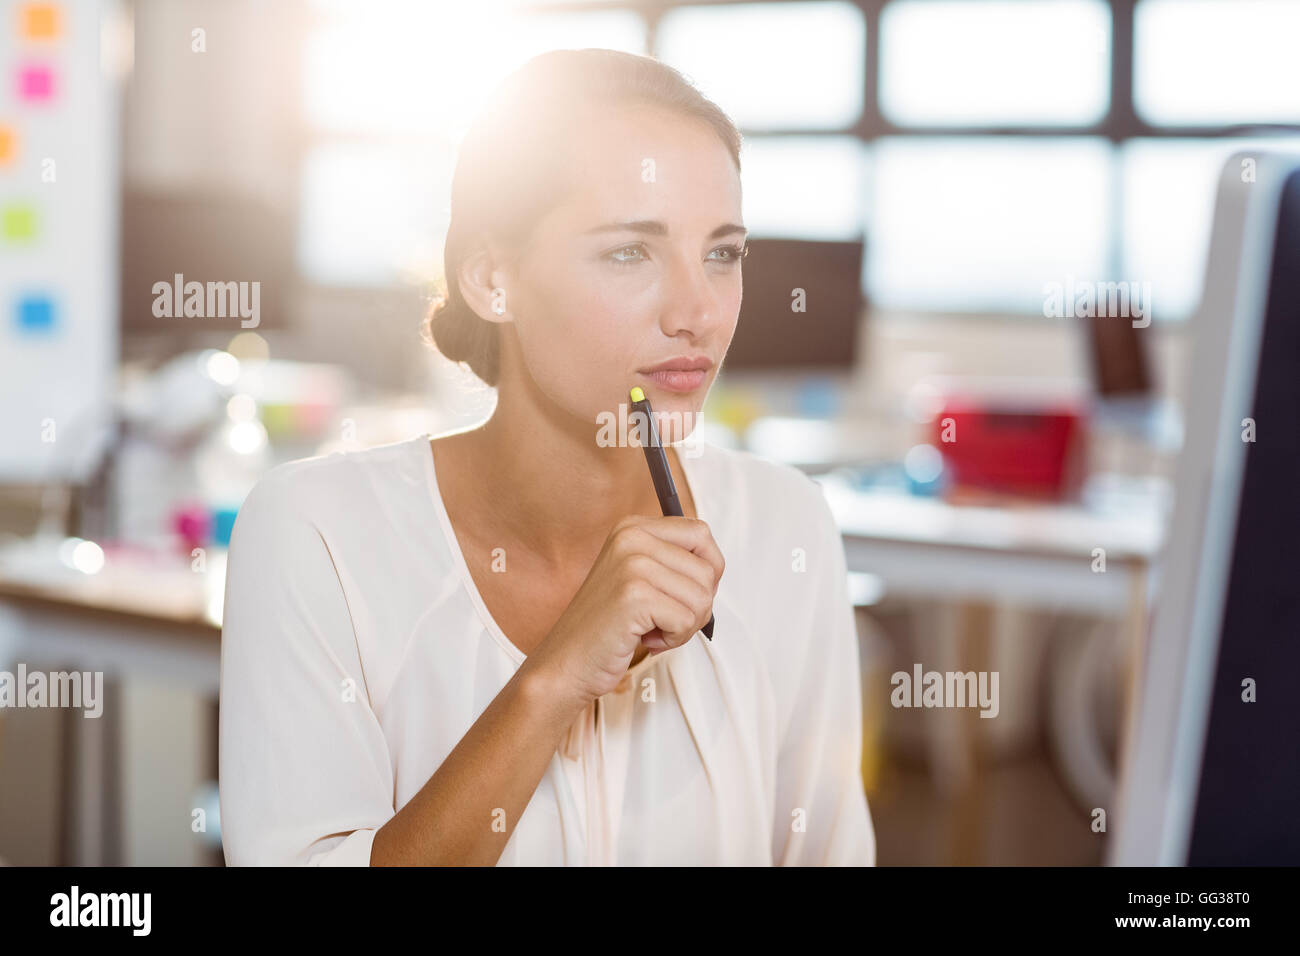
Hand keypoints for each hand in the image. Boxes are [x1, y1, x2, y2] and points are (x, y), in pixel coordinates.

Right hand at [525, 514, 723, 708]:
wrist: (566, 661)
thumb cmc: (608, 625)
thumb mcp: (639, 577)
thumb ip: (673, 562)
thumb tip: (715, 566)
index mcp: (633, 527)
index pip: (700, 533)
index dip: (708, 569)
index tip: (686, 593)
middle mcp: (631, 537)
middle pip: (707, 569)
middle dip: (696, 605)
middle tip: (664, 619)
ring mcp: (632, 565)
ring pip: (702, 597)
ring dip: (685, 626)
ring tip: (652, 629)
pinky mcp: (634, 596)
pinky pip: (687, 620)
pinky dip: (674, 639)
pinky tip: (647, 639)